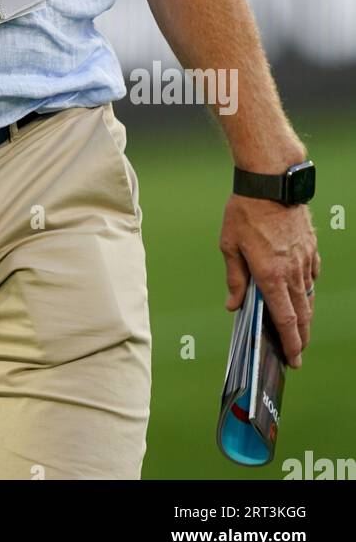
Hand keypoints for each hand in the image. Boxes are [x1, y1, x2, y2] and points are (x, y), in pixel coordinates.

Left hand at [219, 194, 319, 368]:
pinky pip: (312, 274)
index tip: (294, 359)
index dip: (291, 343)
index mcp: (270, 275)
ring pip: (308, 295)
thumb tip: (233, 305)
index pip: (285, 319)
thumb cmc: (246, 211)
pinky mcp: (311, 247)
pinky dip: (307, 287)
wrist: (271, 181)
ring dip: (304, 314)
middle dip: (301, 338)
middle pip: (301, 314)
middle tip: (298, 354)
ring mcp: (304, 259)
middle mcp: (292, 271)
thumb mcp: (230, 245)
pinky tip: (302, 291)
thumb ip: (234, 278)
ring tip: (299, 328)